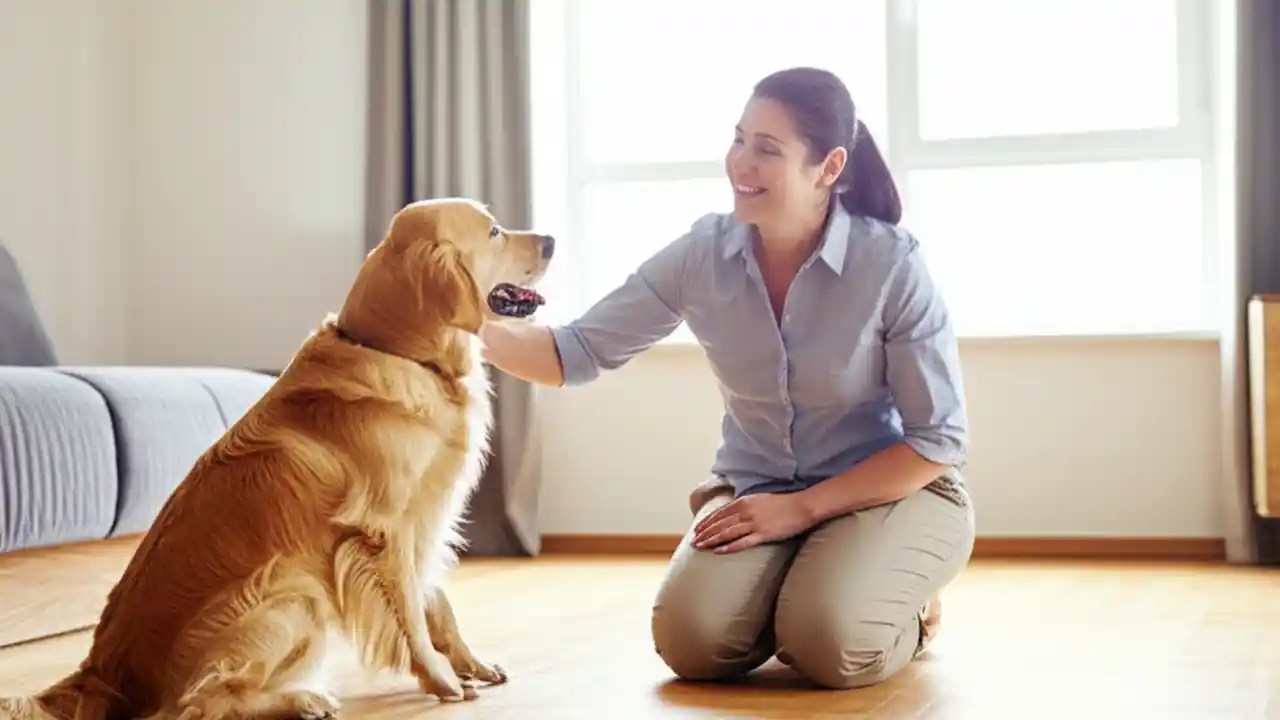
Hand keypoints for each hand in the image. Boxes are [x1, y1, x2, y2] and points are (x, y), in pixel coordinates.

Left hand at [691, 492, 815, 553]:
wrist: (802, 507)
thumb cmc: (782, 504)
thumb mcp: (759, 500)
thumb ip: (744, 505)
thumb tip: (732, 513)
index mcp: (744, 502)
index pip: (719, 513)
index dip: (706, 523)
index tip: (697, 530)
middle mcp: (746, 511)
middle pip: (719, 524)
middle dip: (704, 533)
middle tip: (693, 542)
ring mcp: (754, 523)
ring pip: (726, 533)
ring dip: (711, 540)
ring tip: (701, 547)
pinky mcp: (763, 534)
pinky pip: (741, 542)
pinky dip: (728, 547)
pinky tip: (718, 551)